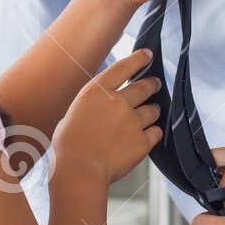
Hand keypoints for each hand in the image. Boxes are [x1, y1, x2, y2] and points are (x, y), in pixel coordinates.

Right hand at [51, 48, 162, 181]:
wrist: (79, 169)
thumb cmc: (68, 146)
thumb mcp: (72, 116)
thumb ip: (90, 108)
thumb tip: (99, 111)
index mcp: (96, 92)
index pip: (123, 68)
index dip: (138, 60)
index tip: (147, 55)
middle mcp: (118, 102)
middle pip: (144, 87)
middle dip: (152, 85)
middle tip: (155, 85)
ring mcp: (132, 121)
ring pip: (152, 110)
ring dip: (152, 111)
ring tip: (151, 113)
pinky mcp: (142, 141)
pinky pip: (156, 132)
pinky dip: (154, 133)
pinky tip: (150, 135)